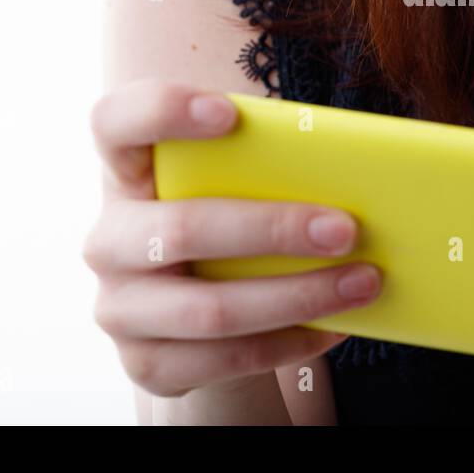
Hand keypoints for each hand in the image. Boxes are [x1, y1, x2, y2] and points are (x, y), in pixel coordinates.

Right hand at [83, 78, 382, 398]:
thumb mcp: (233, 185)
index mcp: (126, 171)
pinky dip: (289, 343)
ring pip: (212, 308)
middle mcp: (110, 239)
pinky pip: (224, 360)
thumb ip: (267, 163)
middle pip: (184, 228)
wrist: (192, 308)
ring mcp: (119, 306)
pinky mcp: (145, 361)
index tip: (229, 113)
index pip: (115, 122)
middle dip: (274, 230)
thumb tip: (356, 171)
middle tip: (347, 228)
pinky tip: (335, 327)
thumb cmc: (226, 219)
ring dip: (299, 296)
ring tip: (363, 282)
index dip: (163, 111)